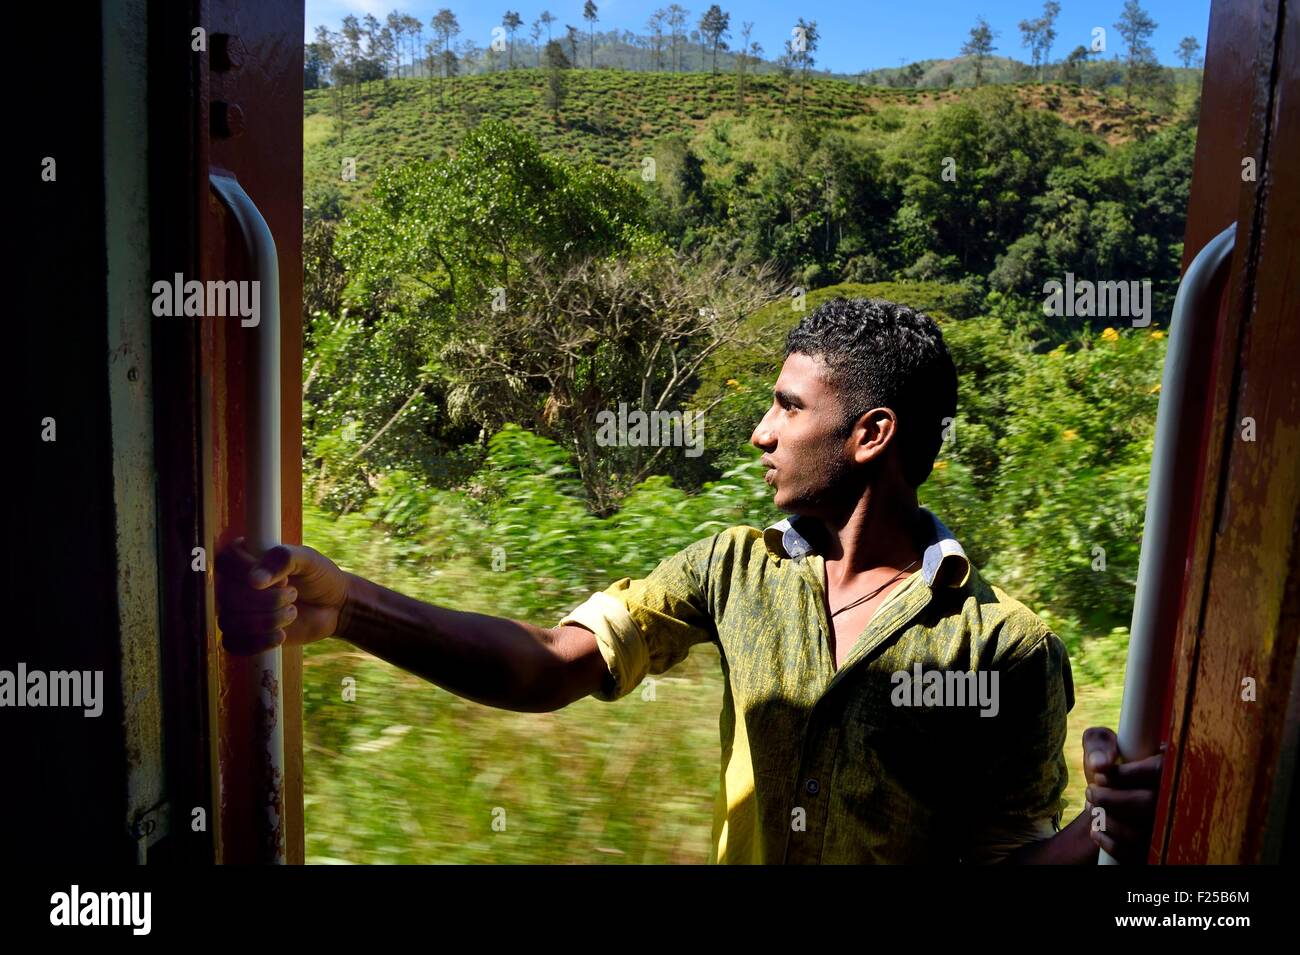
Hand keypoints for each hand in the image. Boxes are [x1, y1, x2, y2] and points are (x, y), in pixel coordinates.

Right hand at [215, 538, 349, 654]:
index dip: (249, 571)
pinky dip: (257, 642)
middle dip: (265, 600)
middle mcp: (235, 584)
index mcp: (246, 557)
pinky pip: (232, 644)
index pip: (225, 561)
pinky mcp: (244, 635)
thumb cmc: (319, 577)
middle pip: (227, 595)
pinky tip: (281, 636)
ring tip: (292, 613)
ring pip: (229, 621)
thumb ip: (283, 559)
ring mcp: (237, 611)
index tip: (282, 578)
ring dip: (266, 621)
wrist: (334, 606)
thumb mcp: (308, 559)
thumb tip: (254, 580)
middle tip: (293, 594)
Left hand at [1082, 726, 1165, 863]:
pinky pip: (1134, 854)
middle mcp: (1173, 799)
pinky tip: (1097, 830)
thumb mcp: (1101, 750)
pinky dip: (1109, 843)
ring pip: (1140, 831)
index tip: (1100, 775)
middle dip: (1110, 799)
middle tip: (1091, 792)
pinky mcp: (1154, 850)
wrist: (1105, 807)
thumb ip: (1098, 743)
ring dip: (1106, 820)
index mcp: (1166, 767)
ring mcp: (1166, 828)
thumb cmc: (1108, 773)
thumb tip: (1101, 764)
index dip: (1125, 774)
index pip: (1158, 769)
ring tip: (1092, 808)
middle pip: (1149, 802)